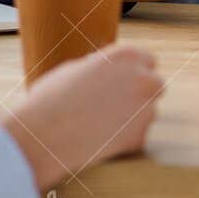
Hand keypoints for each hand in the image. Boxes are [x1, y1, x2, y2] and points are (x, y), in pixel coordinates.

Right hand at [0, 45, 163, 190]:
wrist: (43, 134)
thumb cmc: (50, 99)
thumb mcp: (74, 69)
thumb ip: (100, 68)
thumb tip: (109, 72)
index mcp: (126, 55)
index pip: (147, 60)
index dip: (134, 72)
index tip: (126, 82)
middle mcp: (142, 79)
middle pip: (155, 85)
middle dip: (142, 94)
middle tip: (120, 105)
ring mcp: (145, 109)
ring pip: (148, 113)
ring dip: (133, 118)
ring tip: (99, 125)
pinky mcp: (140, 138)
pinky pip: (137, 138)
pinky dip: (123, 142)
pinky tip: (99, 141)